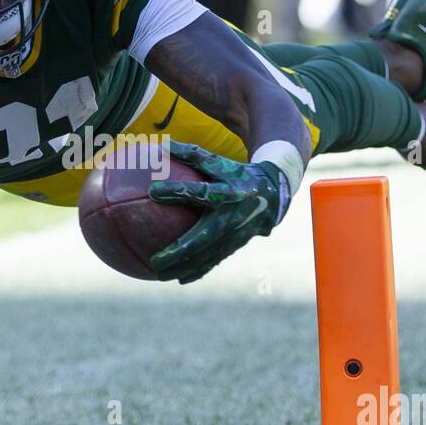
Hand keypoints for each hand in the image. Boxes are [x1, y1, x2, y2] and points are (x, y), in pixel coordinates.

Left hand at [147, 141, 286, 283]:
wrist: (273, 194)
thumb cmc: (237, 174)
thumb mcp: (218, 162)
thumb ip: (191, 155)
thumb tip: (160, 145)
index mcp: (227, 192)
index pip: (199, 191)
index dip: (176, 191)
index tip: (152, 192)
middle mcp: (232, 216)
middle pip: (202, 237)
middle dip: (179, 251)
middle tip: (155, 261)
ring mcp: (235, 235)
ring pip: (207, 255)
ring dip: (184, 267)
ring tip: (160, 275)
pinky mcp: (236, 245)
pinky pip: (214, 261)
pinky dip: (198, 271)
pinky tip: (179, 279)